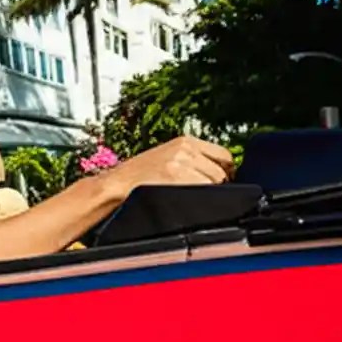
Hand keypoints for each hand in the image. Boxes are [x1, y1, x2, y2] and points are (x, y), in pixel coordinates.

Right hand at [100, 136, 234, 201]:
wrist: (117, 184)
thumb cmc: (139, 176)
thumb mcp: (167, 156)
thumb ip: (193, 159)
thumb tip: (222, 171)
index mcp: (185, 141)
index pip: (224, 154)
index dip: (225, 170)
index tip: (220, 180)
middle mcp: (185, 150)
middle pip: (221, 171)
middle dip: (215, 184)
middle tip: (200, 191)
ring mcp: (182, 164)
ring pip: (214, 183)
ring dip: (207, 192)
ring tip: (189, 196)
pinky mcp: (177, 179)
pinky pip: (203, 192)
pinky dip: (200, 199)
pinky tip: (185, 200)